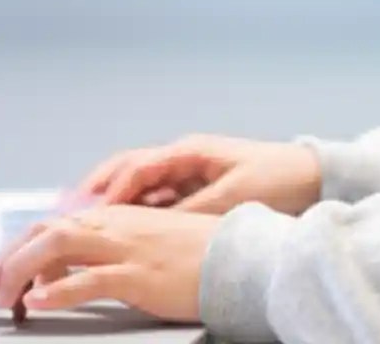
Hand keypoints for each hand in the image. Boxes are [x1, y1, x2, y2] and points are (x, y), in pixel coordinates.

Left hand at [0, 206, 218, 321]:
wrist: (241, 256)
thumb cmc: (202, 252)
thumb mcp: (150, 242)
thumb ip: (114, 248)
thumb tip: (77, 269)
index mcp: (116, 216)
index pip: (54, 223)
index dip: (22, 246)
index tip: (5, 270)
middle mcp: (114, 225)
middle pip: (44, 231)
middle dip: (9, 259)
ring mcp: (124, 248)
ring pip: (55, 248)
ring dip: (20, 273)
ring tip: (4, 301)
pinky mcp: (138, 275)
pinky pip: (87, 281)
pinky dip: (56, 292)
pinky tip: (37, 303)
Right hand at [81, 134, 321, 215]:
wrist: (312, 176)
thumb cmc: (279, 177)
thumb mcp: (234, 195)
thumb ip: (192, 209)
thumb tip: (156, 224)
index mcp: (189, 151)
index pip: (137, 168)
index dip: (111, 191)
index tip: (92, 213)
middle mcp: (182, 158)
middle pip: (126, 169)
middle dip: (96, 188)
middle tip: (67, 209)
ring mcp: (186, 172)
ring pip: (137, 184)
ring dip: (111, 200)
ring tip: (84, 221)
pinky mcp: (194, 189)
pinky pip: (154, 198)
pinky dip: (134, 210)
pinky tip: (122, 228)